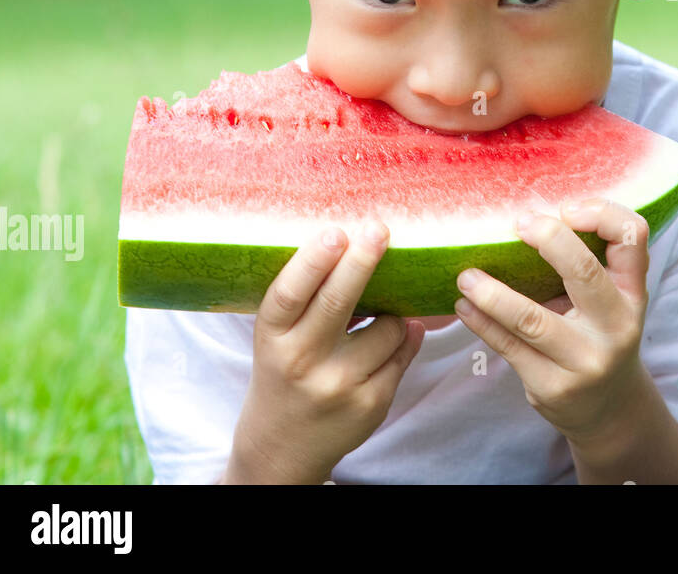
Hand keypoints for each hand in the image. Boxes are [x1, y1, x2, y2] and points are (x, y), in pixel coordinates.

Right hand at [223, 221, 425, 483]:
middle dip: (361, 261)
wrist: (282, 448)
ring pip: (388, 327)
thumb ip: (307, 300)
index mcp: (272, 340)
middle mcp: (301, 363)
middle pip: (337, 303)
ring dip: (392, 314)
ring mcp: (338, 387)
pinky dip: (405, 338)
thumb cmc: (285, 372)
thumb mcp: (279, 338)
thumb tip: (357, 244)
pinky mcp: (371, 404)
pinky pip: (404, 351)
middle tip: (378, 230)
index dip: (312, 262)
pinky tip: (391, 342)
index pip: (289, 295)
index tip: (335, 232)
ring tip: (376, 322)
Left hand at [452, 198, 649, 443]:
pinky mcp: (552, 386)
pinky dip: (481, 322)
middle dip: (549, 240)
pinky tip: (464, 306)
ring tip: (466, 276)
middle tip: (518, 223)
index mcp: (633, 293)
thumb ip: (592, 261)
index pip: (633, 237)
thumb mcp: (614, 299)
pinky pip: (508, 347)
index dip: (602, 213)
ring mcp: (585, 360)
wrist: (608, 410)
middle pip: (584, 271)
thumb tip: (531, 214)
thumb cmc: (601, 335)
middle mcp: (616, 326)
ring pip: (531, 319)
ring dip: (492, 293)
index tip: (566, 208)